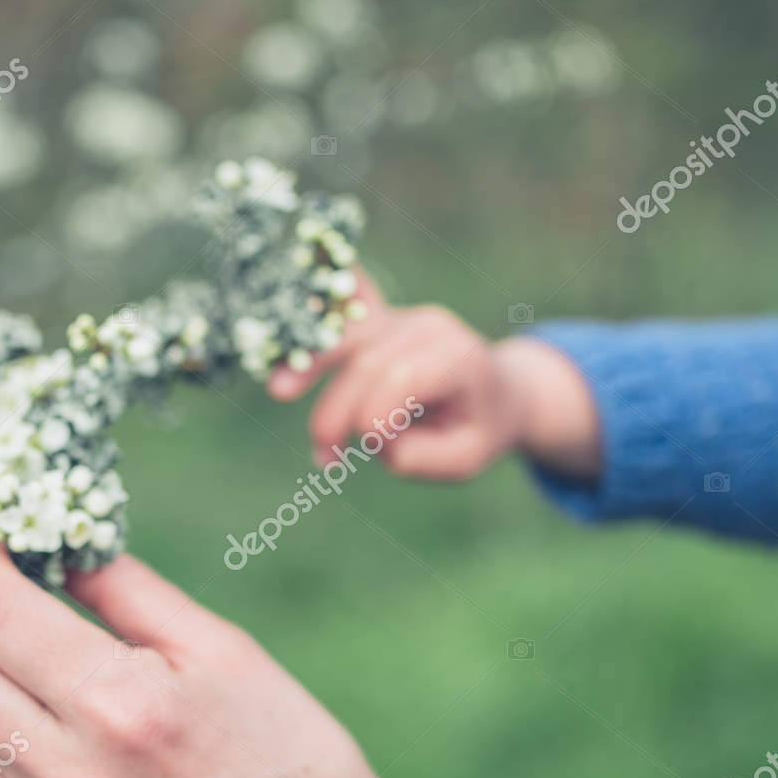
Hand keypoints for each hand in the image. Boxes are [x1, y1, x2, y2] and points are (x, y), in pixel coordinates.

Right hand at [268, 271, 602, 482]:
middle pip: (367, 362)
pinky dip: (312, 335)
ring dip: (310, 368)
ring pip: (345, 337)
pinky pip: (339, 320)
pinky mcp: (378, 322)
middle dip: (336, 411)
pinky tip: (283, 346)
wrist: (498, 392)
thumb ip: (422, 458)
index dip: (374, 414)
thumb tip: (375, 441)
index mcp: (458, 357)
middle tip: (324, 459)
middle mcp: (428, 327)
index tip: (367, 449)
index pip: (402, 377)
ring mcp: (401, 318)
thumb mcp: (466, 458)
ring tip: (279, 393)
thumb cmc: (480, 430)